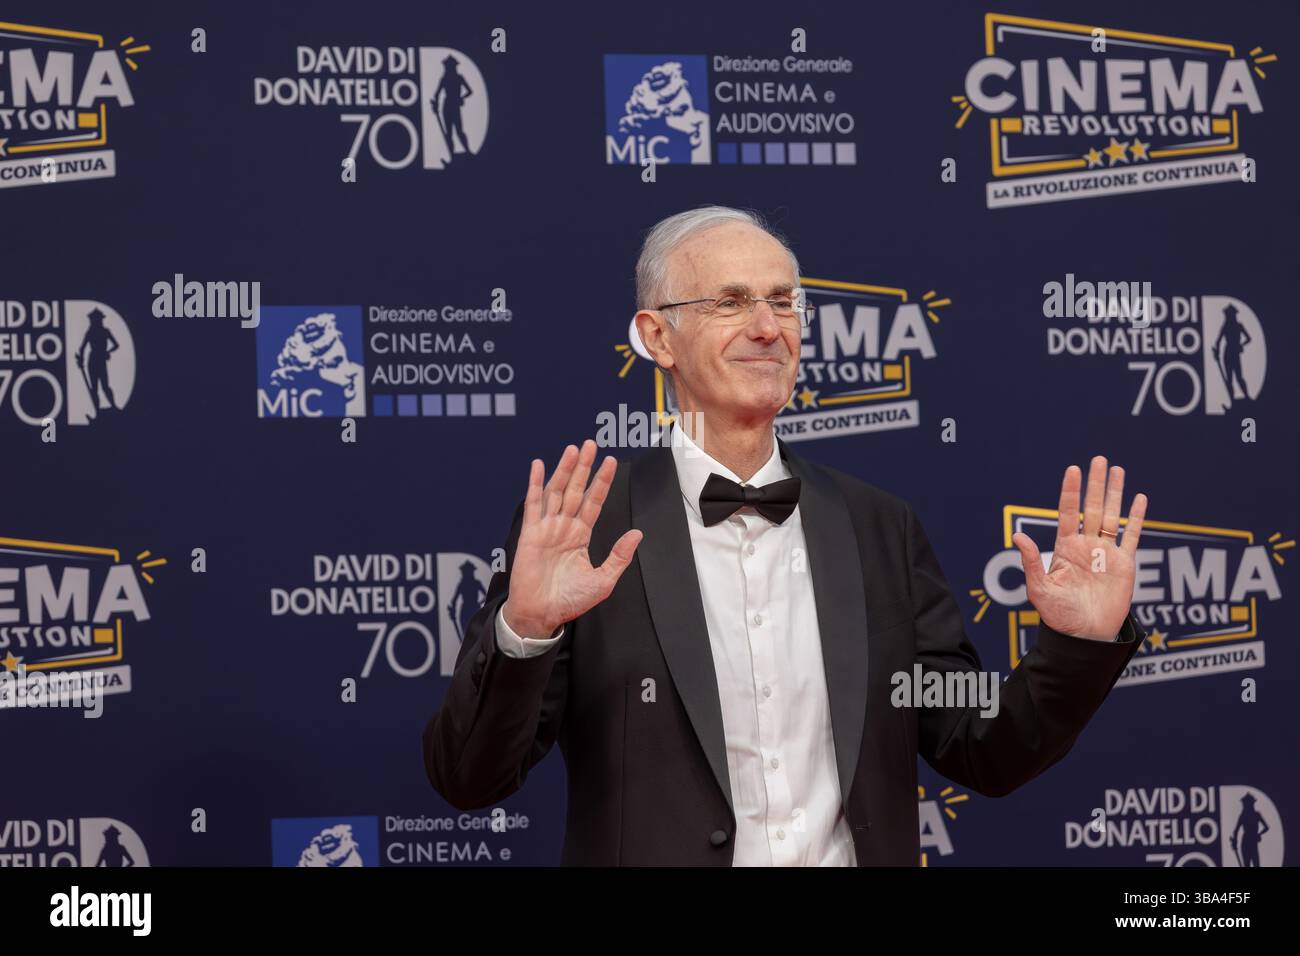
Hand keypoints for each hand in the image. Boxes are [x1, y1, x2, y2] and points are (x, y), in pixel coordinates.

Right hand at [501, 440, 642, 639]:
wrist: (541, 615)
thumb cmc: (569, 601)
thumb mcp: (603, 580)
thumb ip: (619, 556)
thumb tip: (637, 534)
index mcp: (580, 535)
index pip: (593, 502)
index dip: (601, 482)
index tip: (610, 462)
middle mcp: (564, 527)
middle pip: (576, 490)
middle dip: (584, 467)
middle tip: (590, 444)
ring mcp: (546, 528)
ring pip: (557, 492)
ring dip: (564, 469)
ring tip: (573, 449)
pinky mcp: (530, 533)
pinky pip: (533, 504)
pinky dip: (536, 484)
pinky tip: (540, 466)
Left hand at [1012, 456, 1147, 640]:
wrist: (1085, 636)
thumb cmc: (1059, 615)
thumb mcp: (1039, 589)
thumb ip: (1032, 561)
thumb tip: (1017, 536)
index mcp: (1065, 548)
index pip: (1069, 512)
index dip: (1071, 491)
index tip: (1073, 469)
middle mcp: (1086, 545)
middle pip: (1092, 507)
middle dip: (1095, 484)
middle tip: (1099, 459)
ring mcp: (1106, 553)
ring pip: (1112, 516)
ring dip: (1115, 493)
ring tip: (1117, 469)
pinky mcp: (1125, 564)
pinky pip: (1133, 536)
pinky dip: (1137, 518)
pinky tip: (1139, 498)